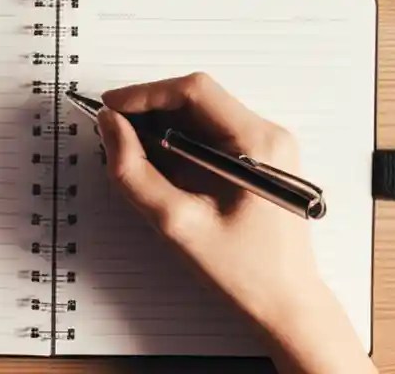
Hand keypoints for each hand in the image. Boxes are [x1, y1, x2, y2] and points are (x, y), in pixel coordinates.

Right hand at [98, 73, 374, 373]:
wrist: (284, 302)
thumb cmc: (243, 271)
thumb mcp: (177, 223)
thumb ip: (134, 171)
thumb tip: (110, 127)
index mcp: (258, 143)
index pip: (195, 91)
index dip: (145, 94)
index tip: (111, 107)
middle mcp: (267, 135)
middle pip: (196, 99)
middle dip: (149, 111)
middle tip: (114, 133)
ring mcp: (264, 146)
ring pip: (200, 116)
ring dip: (161, 127)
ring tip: (132, 155)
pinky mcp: (256, 159)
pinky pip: (208, 135)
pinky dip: (176, 143)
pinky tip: (158, 168)